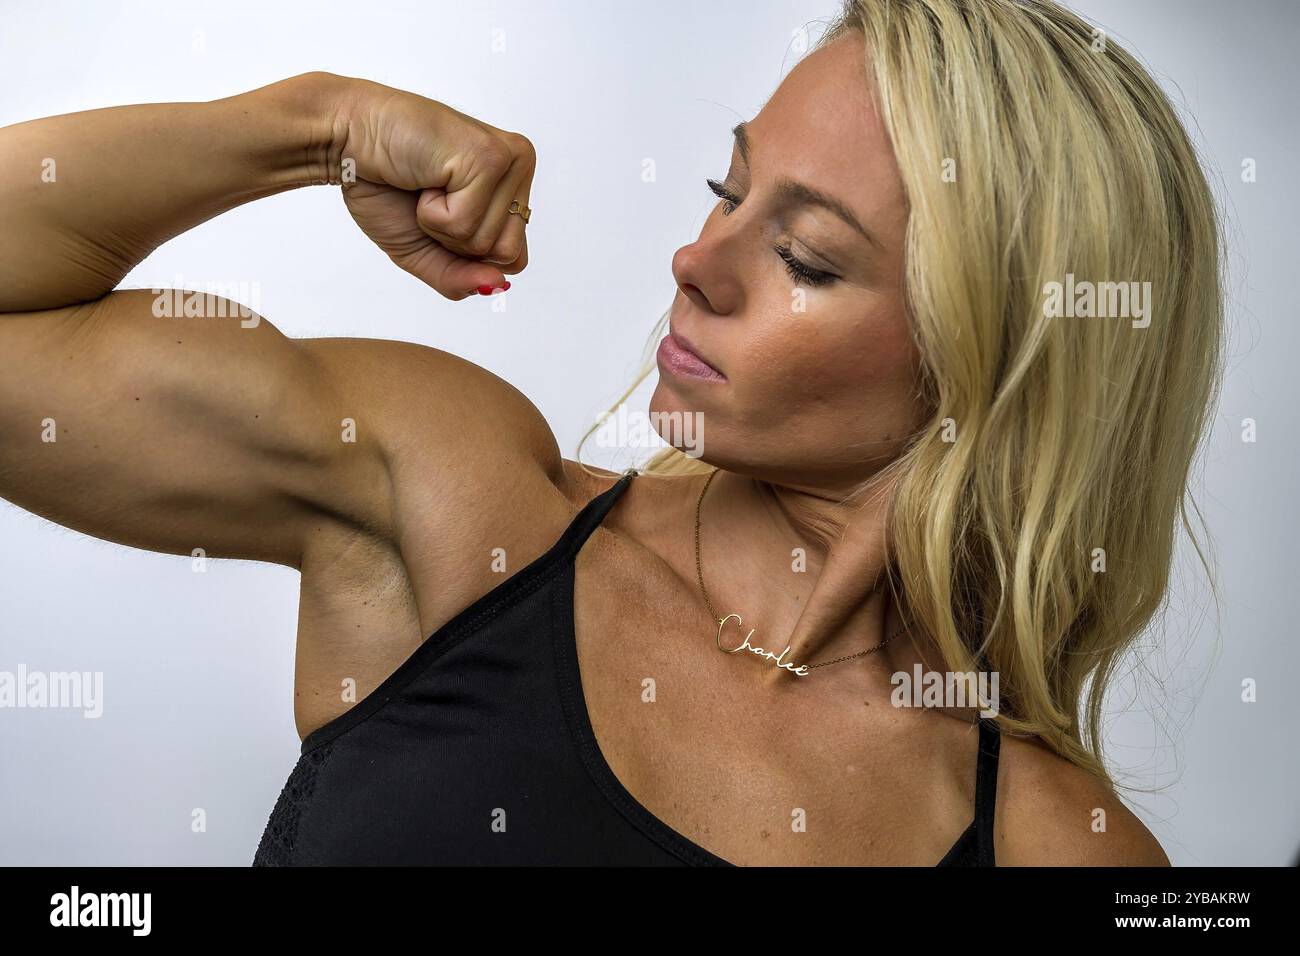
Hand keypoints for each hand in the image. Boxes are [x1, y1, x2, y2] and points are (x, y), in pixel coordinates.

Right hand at [326, 75, 534, 298]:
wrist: (346, 141)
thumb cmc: (385, 186)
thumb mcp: (425, 252)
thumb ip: (460, 279)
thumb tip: (499, 285)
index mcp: (513, 187)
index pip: (513, 259)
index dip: (468, 255)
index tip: (442, 212)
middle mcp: (520, 168)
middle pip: (507, 255)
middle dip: (456, 242)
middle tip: (431, 198)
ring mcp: (509, 160)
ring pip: (488, 242)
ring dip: (441, 224)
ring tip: (426, 185)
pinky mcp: (489, 158)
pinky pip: (465, 224)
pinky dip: (432, 212)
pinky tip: (424, 177)